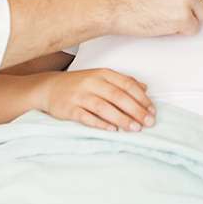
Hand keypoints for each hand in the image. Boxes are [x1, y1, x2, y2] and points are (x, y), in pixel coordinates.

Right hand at [39, 69, 155, 131]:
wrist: (49, 87)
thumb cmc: (79, 84)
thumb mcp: (101, 77)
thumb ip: (123, 81)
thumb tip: (145, 88)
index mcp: (103, 74)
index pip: (127, 84)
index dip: (141, 98)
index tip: (152, 111)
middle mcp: (92, 82)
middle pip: (118, 96)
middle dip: (135, 110)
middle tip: (148, 122)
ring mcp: (80, 95)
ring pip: (104, 107)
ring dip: (121, 118)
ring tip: (134, 128)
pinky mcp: (69, 109)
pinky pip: (86, 117)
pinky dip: (100, 123)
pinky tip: (112, 130)